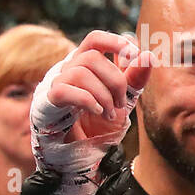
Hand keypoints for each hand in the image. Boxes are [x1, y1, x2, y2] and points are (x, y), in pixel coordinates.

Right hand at [29, 31, 153, 194]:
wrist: (79, 155)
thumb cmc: (96, 125)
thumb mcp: (122, 103)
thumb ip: (134, 81)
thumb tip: (148, 56)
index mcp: (86, 66)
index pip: (95, 39)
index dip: (114, 41)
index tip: (133, 56)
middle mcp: (67, 70)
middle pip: (92, 57)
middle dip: (115, 80)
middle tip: (122, 103)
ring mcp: (54, 85)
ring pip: (80, 71)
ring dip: (103, 94)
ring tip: (110, 113)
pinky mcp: (46, 103)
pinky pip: (65, 90)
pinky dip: (88, 100)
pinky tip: (98, 112)